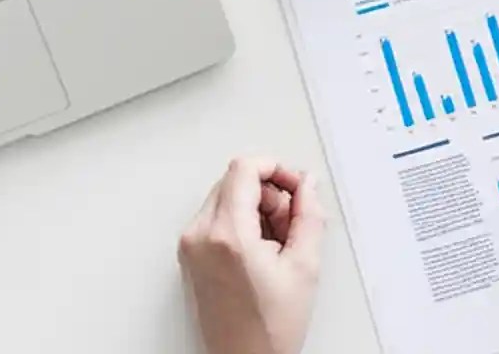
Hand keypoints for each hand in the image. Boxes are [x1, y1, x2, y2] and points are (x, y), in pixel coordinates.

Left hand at [179, 158, 326, 353]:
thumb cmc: (268, 330)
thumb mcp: (305, 267)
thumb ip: (309, 215)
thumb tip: (307, 185)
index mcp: (227, 234)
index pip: (244, 168)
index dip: (275, 168)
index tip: (294, 184)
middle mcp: (200, 235)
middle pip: (234, 180)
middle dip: (268, 192)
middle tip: (290, 223)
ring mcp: (190, 246)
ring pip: (226, 197)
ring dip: (256, 208)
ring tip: (277, 243)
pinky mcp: (189, 255)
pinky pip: (216, 217)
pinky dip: (241, 222)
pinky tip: (261, 250)